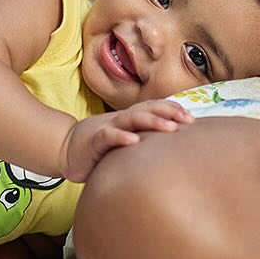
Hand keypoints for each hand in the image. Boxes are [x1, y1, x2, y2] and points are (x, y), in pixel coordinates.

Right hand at [62, 99, 193, 182]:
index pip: (154, 108)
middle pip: (147, 109)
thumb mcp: (126, 140)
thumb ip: (145, 141)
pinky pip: (109, 137)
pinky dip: (121, 137)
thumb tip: (174, 149)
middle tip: (188, 120)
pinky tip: (133, 141)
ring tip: (170, 127)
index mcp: (130, 118)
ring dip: (151, 121)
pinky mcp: (94, 141)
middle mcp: (121, 119)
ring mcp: (108, 128)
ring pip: (132, 119)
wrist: (67, 150)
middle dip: (168, 112)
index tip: (192, 119)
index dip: (172, 110)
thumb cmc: (101, 147)